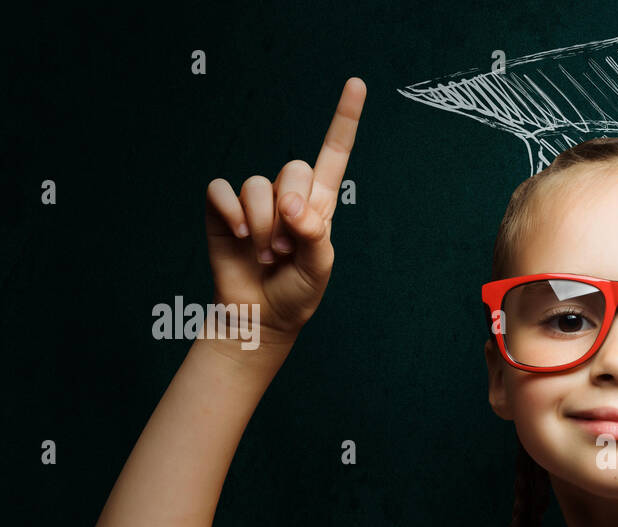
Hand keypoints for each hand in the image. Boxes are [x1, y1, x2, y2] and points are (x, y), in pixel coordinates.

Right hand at [203, 77, 365, 346]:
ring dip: (262, 224)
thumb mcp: (318, 267)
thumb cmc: (296, 291)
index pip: (334, 153)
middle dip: (291, 211)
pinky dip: (232, 213)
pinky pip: (223, 190)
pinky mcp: (223, 208)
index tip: (356, 84)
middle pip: (293, 168)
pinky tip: (238, 237)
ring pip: (257, 185)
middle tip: (285, 249)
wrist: (260, 314)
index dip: (344, 119)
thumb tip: (293, 206)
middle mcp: (287, 194)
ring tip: (265, 254)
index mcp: (319, 204)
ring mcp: (254, 200)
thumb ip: (313, 235)